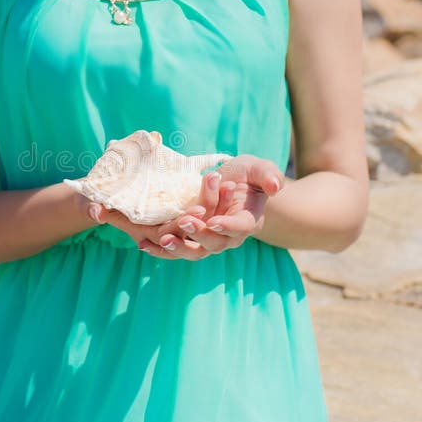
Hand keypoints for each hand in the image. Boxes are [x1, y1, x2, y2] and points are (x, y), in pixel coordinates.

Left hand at [138, 154, 284, 259]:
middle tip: (185, 221)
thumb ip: (269, 175)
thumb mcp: (259, 169)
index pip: (239, 227)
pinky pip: (176, 248)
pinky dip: (160, 249)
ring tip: (162, 239)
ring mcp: (208, 240)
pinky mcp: (190, 239)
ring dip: (177, 247)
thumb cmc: (249, 175)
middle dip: (198, 234)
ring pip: (194, 252)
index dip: (227, 226)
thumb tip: (277, 185)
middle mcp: (227, 236)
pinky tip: (143, 244)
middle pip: (214, 244)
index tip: (214, 221)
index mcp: (247, 221)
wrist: (234, 184)